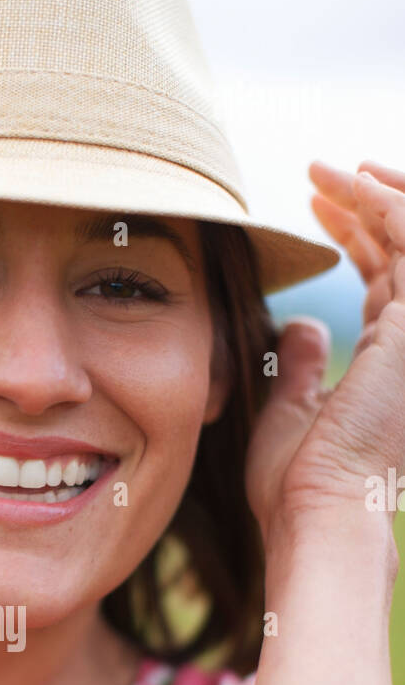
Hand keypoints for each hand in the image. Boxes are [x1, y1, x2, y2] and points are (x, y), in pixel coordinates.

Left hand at [244, 161, 404, 553]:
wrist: (318, 512)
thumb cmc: (296, 484)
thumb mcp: (291, 412)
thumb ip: (299, 367)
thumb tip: (301, 326)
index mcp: (388, 366)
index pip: (385, 280)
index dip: (355, 237)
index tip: (313, 208)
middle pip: (402, 253)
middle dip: (365, 207)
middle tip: (319, 177)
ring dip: (374, 197)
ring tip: (328, 172)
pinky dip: (387, 208)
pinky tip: (352, 186)